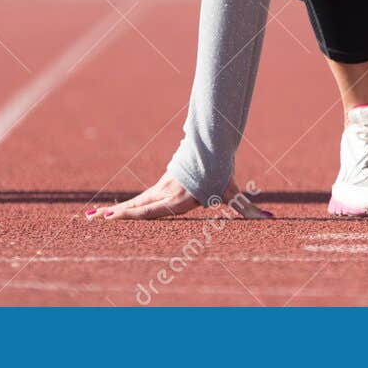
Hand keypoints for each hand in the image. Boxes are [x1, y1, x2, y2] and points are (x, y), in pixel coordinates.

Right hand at [85, 169, 273, 220]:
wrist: (213, 147)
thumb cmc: (223, 173)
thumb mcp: (234, 194)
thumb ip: (250, 210)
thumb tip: (273, 220)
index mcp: (179, 198)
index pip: (152, 209)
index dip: (133, 214)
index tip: (114, 217)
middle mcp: (166, 193)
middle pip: (138, 205)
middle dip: (117, 214)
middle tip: (95, 220)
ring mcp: (161, 188)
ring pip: (136, 202)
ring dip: (117, 212)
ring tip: (95, 218)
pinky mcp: (161, 185)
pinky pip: (141, 199)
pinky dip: (127, 207)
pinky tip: (112, 213)